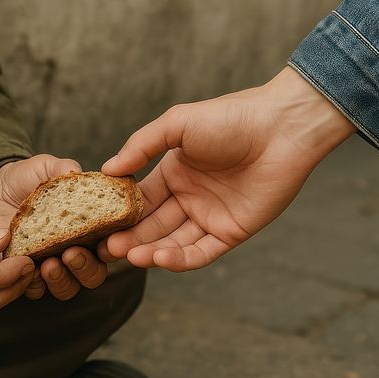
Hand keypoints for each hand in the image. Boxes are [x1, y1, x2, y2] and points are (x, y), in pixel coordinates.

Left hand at [0, 154, 109, 299]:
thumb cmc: (29, 178)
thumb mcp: (46, 167)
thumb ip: (62, 168)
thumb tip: (74, 173)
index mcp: (90, 228)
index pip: (111, 245)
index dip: (114, 248)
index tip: (106, 243)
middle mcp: (75, 251)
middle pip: (93, 274)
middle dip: (86, 268)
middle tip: (71, 254)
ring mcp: (52, 266)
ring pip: (67, 288)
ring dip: (61, 280)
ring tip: (48, 265)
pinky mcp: (25, 274)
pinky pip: (34, 290)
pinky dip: (32, 284)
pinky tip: (26, 268)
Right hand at [100, 67, 354, 271]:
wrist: (281, 127)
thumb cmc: (230, 118)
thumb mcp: (177, 124)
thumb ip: (141, 145)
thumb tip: (108, 169)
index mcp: (174, 174)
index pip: (139, 200)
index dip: (119, 214)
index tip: (97, 224)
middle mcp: (189, 198)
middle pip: (152, 226)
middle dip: (129, 238)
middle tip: (106, 249)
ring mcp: (210, 217)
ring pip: (173, 242)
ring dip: (149, 251)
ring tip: (128, 256)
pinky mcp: (232, 232)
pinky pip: (201, 252)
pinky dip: (179, 259)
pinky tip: (159, 258)